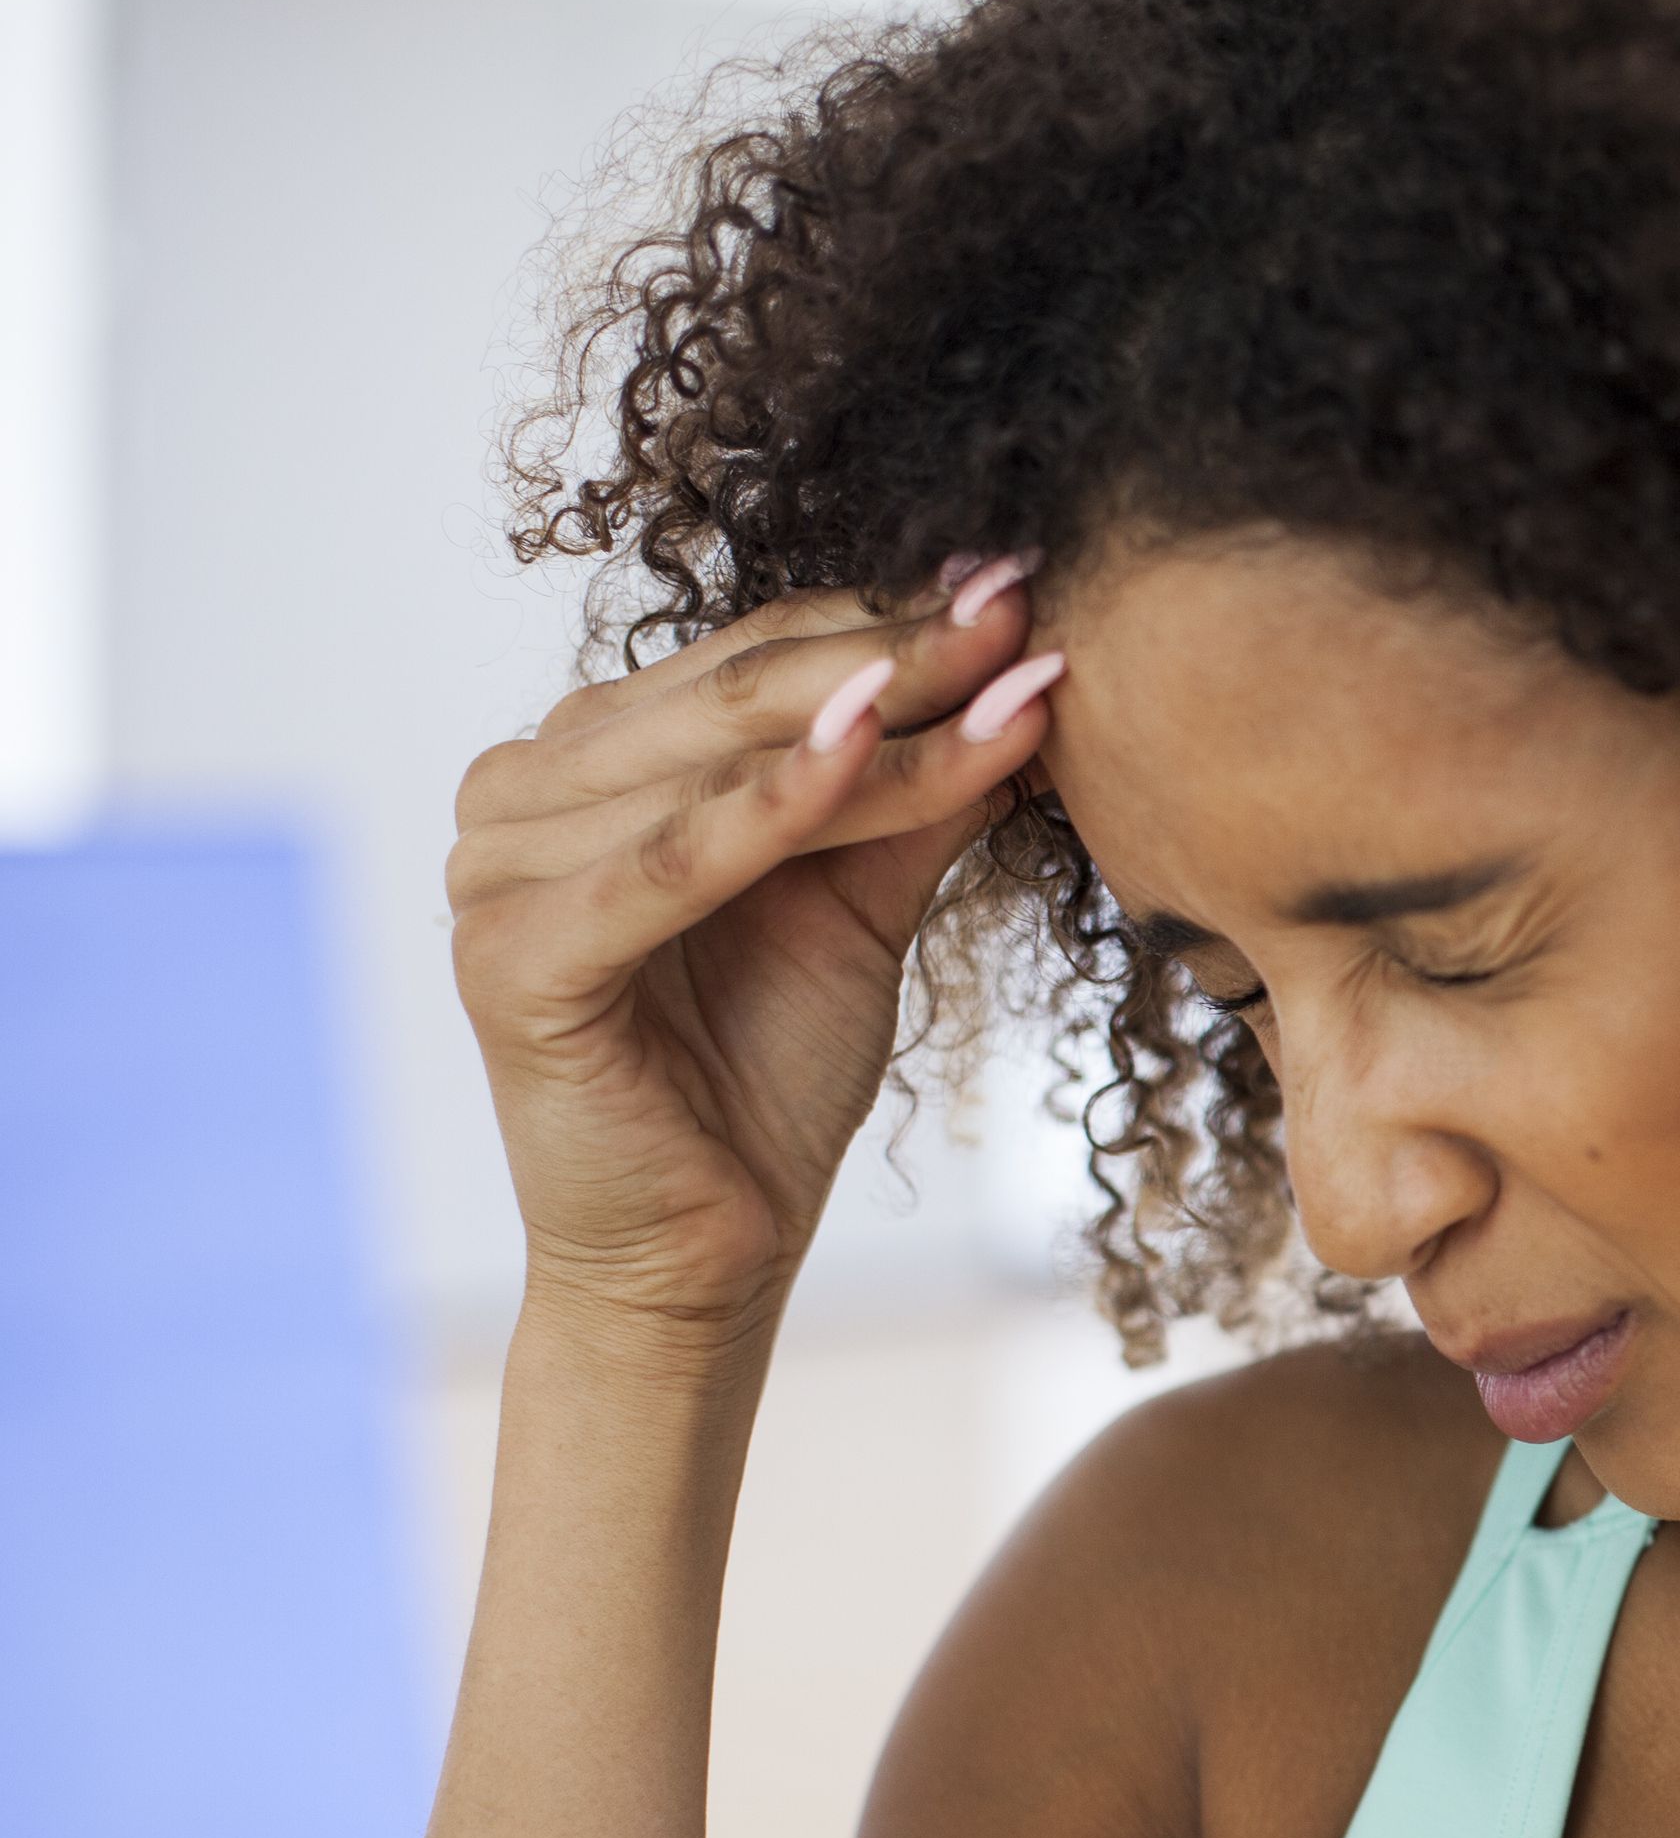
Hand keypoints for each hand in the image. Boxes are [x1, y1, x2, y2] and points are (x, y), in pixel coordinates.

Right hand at [448, 558, 1063, 1348]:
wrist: (708, 1253)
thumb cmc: (768, 1077)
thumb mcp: (860, 908)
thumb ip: (912, 795)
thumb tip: (1018, 668)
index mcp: (588, 763)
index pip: (754, 662)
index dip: (891, 623)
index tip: (1022, 584)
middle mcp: (521, 794)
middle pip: (740, 696)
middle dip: (898, 653)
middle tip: (1024, 607)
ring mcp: (498, 870)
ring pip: (720, 767)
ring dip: (875, 719)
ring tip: (1004, 679)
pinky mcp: (513, 957)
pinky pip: (668, 864)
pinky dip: (770, 807)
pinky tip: (866, 746)